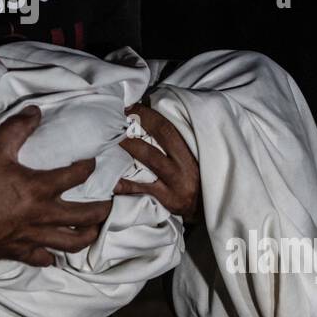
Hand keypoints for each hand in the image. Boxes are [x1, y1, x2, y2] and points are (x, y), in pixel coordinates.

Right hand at [0, 106, 111, 267]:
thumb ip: (17, 128)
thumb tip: (36, 111)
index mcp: (40, 189)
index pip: (77, 176)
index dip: (89, 166)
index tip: (92, 162)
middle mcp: (44, 215)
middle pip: (86, 216)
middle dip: (102, 210)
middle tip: (109, 205)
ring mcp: (34, 237)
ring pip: (71, 243)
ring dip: (87, 236)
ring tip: (93, 230)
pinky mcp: (20, 252)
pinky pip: (44, 258)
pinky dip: (51, 256)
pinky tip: (52, 252)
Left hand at [115, 103, 200, 223]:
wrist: (209, 209)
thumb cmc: (198, 179)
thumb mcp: (194, 159)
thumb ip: (175, 141)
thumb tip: (150, 114)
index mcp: (192, 152)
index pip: (168, 128)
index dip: (148, 115)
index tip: (130, 106)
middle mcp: (186, 166)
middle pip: (160, 137)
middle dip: (135, 126)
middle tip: (114, 118)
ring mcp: (177, 184)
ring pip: (150, 159)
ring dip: (128, 146)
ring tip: (108, 138)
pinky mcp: (168, 200)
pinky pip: (142, 189)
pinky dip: (124, 184)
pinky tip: (109, 177)